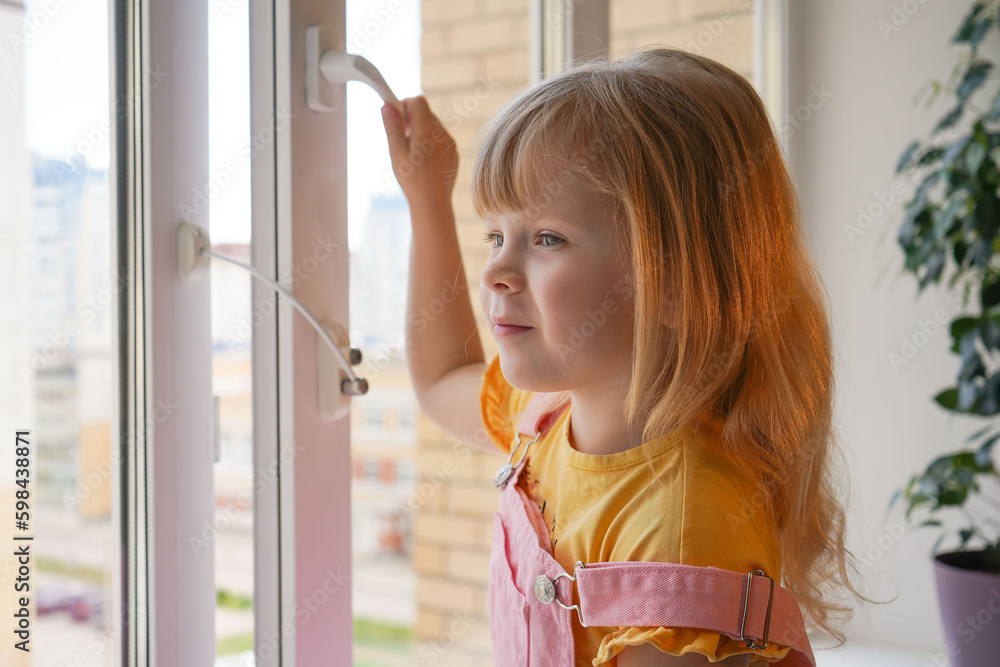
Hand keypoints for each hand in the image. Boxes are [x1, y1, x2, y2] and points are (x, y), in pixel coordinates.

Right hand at [381, 95, 458, 211]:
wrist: (433, 203)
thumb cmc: (413, 181)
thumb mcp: (397, 154)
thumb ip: (393, 128)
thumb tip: (387, 106)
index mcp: (427, 132)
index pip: (418, 101)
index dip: (404, 105)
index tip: (397, 120)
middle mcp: (442, 134)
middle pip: (426, 112)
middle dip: (411, 120)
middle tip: (402, 139)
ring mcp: (450, 143)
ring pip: (433, 125)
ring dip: (421, 130)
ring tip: (412, 152)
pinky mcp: (453, 152)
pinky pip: (440, 138)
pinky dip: (430, 142)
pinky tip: (423, 160)